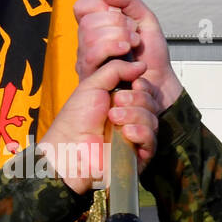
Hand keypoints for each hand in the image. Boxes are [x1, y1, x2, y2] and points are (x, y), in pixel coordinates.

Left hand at [38, 59, 158, 194]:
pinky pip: (152, 140)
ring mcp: (136, 138)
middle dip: (136, 99)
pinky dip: (141, 132)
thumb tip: (141, 66)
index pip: (146, 90)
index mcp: (122, 102)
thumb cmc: (75, 119)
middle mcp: (130, 119)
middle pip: (151, 103)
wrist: (69, 146)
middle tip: (117, 102)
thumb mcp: (93, 85)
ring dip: (135, 114)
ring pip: (153, 120)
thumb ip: (116, 70)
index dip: (143, 85)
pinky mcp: (138, 155)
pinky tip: (126, 131)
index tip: (134, 83)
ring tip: (114, 118)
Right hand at [75, 0, 182, 111]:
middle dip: (117, 23)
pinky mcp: (91, 77)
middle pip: (88, 21)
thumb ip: (127, 0)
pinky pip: (92, 54)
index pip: (82, 7)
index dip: (102, 7)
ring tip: (132, 46)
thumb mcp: (145, 20)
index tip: (122, 17)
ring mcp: (86, 61)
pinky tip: (127, 54)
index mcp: (97, 29)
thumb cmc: (152, 57)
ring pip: (89, 36)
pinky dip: (113, 48)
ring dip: (118, 36)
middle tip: (134, 36)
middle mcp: (87, 44)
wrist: (160, 84)